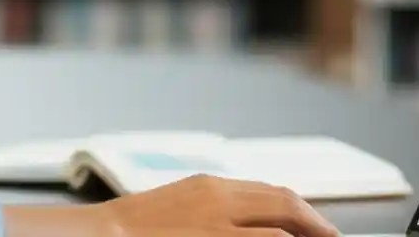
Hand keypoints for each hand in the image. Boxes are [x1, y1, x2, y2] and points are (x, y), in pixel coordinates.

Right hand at [2, 175, 341, 236]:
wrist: (99, 235)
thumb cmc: (135, 227)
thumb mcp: (181, 205)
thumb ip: (219, 209)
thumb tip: (258, 223)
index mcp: (212, 187)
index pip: (275, 196)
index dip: (305, 214)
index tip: (319, 229)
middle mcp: (220, 201)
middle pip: (287, 207)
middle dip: (317, 227)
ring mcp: (216, 227)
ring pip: (280, 229)